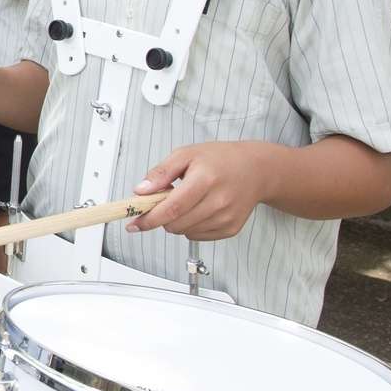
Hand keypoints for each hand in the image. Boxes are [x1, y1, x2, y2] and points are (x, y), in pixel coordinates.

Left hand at [127, 142, 275, 240]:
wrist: (256, 170)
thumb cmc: (220, 159)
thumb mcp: (186, 154)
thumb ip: (161, 173)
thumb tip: (140, 191)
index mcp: (205, 180)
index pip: (172, 208)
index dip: (149, 219)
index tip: (134, 223)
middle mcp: (218, 201)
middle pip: (176, 224)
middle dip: (161, 218)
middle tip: (162, 203)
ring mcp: (226, 217)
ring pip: (185, 232)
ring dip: (176, 222)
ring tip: (186, 201)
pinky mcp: (231, 229)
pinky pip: (198, 236)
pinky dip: (190, 226)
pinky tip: (198, 209)